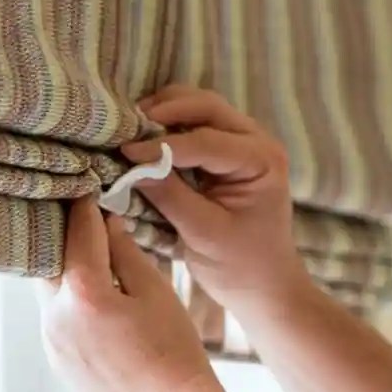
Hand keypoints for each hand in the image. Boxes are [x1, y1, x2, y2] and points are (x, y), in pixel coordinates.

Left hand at [42, 195, 225, 391]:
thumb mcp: (155, 292)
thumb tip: (106, 224)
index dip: (85, 206)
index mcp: (83, 293)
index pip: (77, 233)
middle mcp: (56, 317)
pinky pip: (55, 317)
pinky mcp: (57, 362)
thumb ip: (124, 253)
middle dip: (64, 235)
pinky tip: (93, 295)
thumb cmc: (175, 356)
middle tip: (80, 213)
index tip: (89, 187)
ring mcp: (52, 343)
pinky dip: (68, 298)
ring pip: (48, 289)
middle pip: (49, 258)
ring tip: (87, 251)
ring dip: (64, 267)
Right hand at [122, 86, 317, 317]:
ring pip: (199, 107)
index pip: (206, 140)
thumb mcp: (203, 235)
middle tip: (127, 127)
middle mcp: (257, 142)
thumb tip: (131, 166)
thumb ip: (170, 196)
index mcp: (261, 161)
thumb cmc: (241, 266)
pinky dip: (169, 124)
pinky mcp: (227, 151)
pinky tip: (144, 138)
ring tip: (131, 130)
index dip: (163, 145)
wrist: (265, 285)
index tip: (126, 153)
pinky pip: (196, 124)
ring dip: (164, 112)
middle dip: (164, 111)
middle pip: (206, 106)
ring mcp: (243, 142)